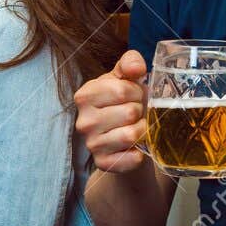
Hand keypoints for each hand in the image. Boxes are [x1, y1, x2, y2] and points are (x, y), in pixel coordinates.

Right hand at [75, 50, 149, 173]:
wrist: (123, 134)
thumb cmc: (124, 100)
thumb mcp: (124, 77)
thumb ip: (130, 63)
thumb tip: (137, 68)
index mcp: (85, 95)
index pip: (122, 91)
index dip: (136, 92)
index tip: (134, 95)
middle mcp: (83, 121)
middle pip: (129, 113)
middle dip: (140, 111)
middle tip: (136, 112)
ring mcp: (91, 144)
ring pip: (131, 135)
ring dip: (142, 130)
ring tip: (136, 126)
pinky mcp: (103, 163)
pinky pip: (132, 158)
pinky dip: (140, 152)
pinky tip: (135, 146)